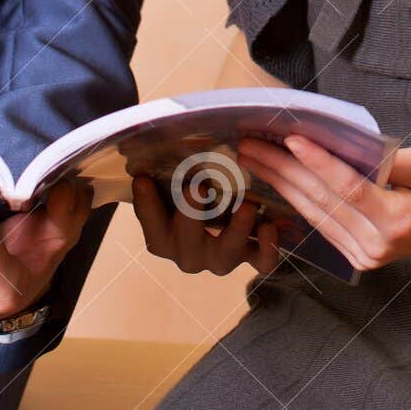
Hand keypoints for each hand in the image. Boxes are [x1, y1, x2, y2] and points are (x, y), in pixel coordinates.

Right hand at [130, 175, 281, 275]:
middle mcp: (187, 253)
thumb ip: (159, 172)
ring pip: (225, 254)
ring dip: (236, 230)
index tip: (143, 179)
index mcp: (161, 236)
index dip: (145, 202)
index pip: (149, 220)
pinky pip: (260, 263)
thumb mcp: (168, 185)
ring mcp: (219, 259)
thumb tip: (139, 146)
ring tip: (247, 207)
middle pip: (185, 240)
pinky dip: (267, 249)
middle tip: (197, 186)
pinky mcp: (248, 258)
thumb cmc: (184, 195)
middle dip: (191, 212)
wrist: (213, 222)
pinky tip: (271, 226)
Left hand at [236, 136, 410, 269]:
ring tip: (252, 159)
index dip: (317, 161)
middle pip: (322, 202)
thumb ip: (390, 159)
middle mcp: (379, 244)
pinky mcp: (364, 254)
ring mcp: (369, 255)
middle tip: (249, 144)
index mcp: (398, 221)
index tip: (289, 137)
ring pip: (316, 215)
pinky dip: (299, 200)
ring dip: (281, 185)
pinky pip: (325, 224)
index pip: (347, 187)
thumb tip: (348, 149)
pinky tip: (277, 181)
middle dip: (282, 170)